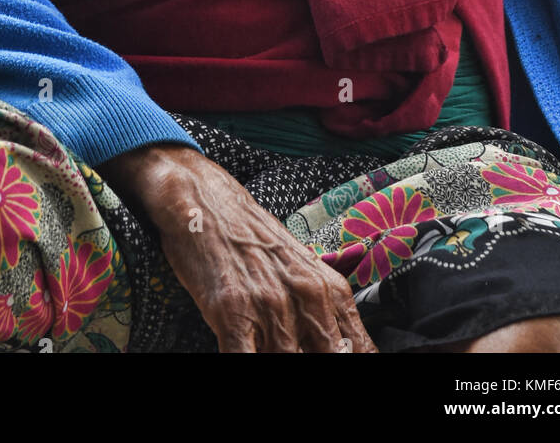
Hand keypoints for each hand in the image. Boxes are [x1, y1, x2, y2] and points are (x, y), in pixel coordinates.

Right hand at [97, 142, 377, 353]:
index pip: (356, 346)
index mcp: (327, 287)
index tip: (339, 356)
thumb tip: (337, 346)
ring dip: (276, 355)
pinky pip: (245, 358)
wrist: (202, 199)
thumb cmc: (249, 234)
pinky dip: (247, 359)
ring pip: (284, 358)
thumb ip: (321, 307)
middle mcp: (305, 294)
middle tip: (293, 346)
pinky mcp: (233, 311)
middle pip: (325, 353)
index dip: (350, 356)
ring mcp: (269, 303)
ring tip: (265, 342)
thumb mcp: (298, 265)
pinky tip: (244, 349)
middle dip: (311, 356)